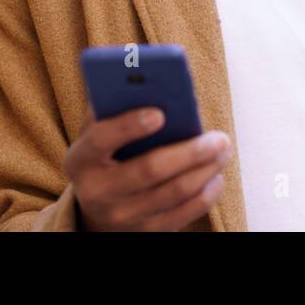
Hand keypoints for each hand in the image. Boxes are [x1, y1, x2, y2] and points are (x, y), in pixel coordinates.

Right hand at [65, 104, 231, 230]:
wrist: (96, 212)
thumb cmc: (103, 156)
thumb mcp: (94, 134)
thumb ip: (111, 106)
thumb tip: (141, 72)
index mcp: (81, 159)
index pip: (102, 139)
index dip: (129, 125)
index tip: (160, 112)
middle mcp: (97, 191)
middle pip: (149, 170)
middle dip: (189, 152)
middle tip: (219, 136)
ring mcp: (122, 216)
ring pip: (172, 193)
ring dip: (204, 169)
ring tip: (223, 149)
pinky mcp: (146, 232)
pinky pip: (182, 214)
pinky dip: (205, 194)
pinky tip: (216, 175)